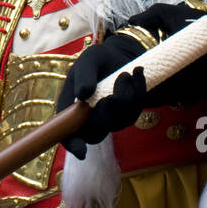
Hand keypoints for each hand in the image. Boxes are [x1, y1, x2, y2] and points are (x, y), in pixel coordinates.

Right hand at [54, 31, 146, 158]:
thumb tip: (82, 94)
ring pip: (120, 121)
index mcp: (71, 108)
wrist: (119, 56)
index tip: (81, 150)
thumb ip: (84, 75)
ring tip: (127, 73)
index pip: (67, 133)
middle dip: (109, 113)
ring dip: (127, 97)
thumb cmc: (97, 60)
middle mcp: (89, 119)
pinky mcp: (128, 115)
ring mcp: (110, 119)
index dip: (73, 144)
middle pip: (98, 131)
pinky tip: (138, 74)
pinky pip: (135, 111)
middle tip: (114, 89)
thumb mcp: (88, 61)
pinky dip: (138, 92)